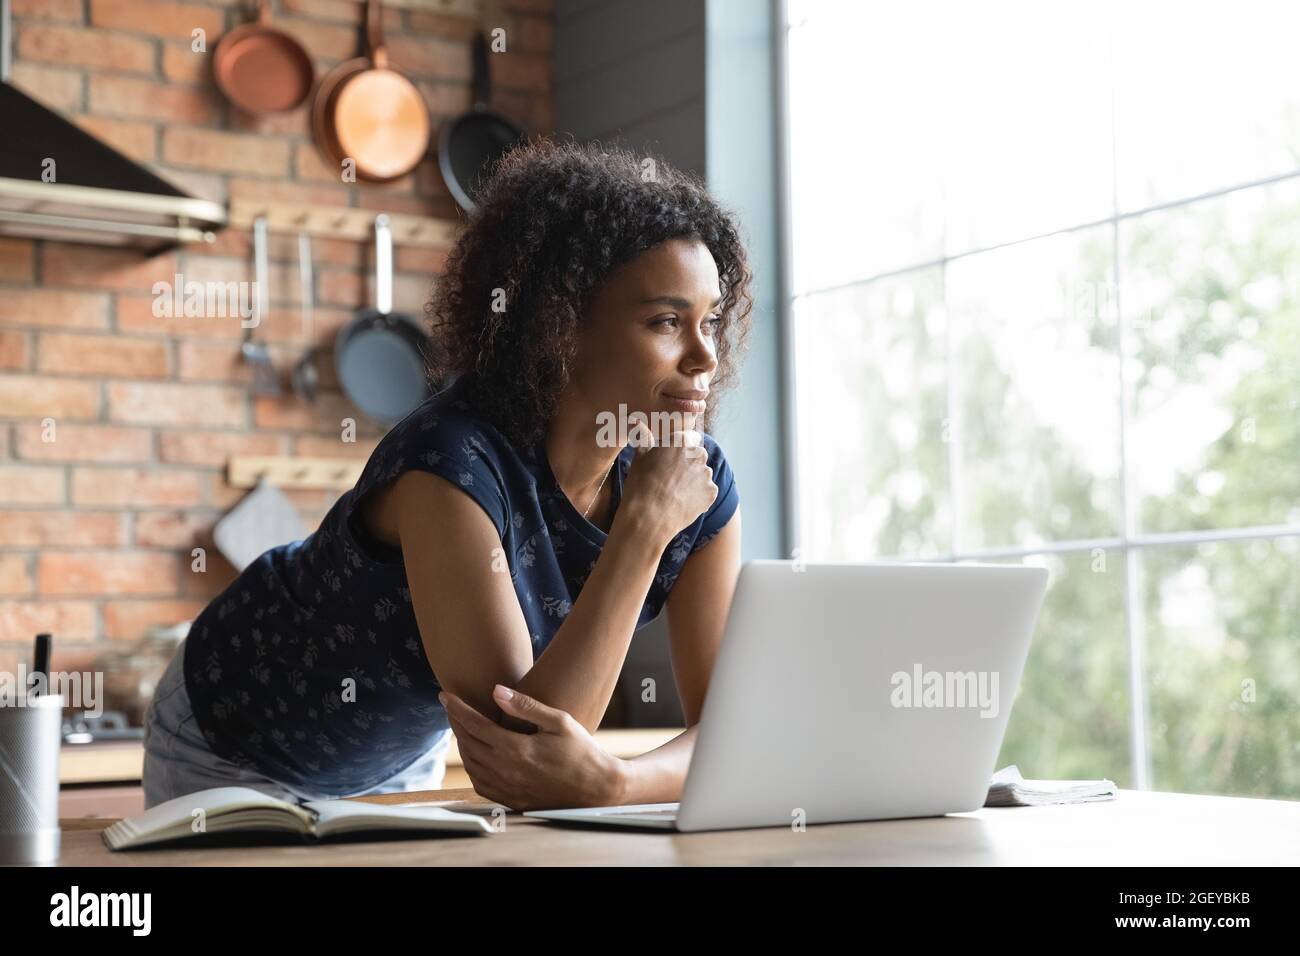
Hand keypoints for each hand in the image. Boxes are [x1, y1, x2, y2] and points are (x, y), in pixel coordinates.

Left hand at [438, 684, 626, 811]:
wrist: (597, 788)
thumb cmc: (582, 750)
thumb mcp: (559, 721)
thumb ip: (526, 706)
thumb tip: (496, 691)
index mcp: (516, 749)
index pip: (475, 725)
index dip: (457, 709)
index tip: (444, 695)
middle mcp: (507, 771)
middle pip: (467, 744)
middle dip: (455, 723)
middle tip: (451, 707)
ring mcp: (508, 789)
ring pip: (471, 765)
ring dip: (462, 744)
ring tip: (462, 727)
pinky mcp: (511, 801)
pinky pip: (480, 783)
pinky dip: (472, 766)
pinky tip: (476, 755)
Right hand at [619, 419, 716, 546]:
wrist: (648, 518)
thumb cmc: (640, 485)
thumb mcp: (639, 457)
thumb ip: (644, 438)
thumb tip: (637, 423)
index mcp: (681, 441)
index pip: (689, 436)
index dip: (680, 447)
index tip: (671, 457)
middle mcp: (699, 454)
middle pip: (697, 455)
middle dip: (688, 463)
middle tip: (670, 477)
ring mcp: (707, 474)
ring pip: (702, 473)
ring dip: (693, 479)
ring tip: (674, 493)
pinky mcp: (711, 493)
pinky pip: (706, 490)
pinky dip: (698, 495)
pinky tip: (682, 502)